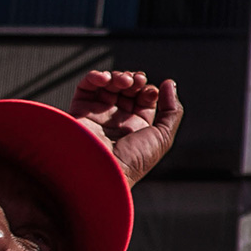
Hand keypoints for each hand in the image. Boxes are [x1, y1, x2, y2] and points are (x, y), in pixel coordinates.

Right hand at [70, 70, 182, 186]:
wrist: (101, 173)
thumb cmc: (132, 161)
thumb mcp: (162, 137)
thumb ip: (172, 110)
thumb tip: (169, 84)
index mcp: (137, 129)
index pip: (144, 99)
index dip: (148, 90)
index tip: (151, 92)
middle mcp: (117, 121)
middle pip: (127, 90)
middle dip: (134, 80)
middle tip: (136, 82)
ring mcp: (98, 115)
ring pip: (108, 85)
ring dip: (118, 76)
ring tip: (123, 81)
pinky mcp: (79, 111)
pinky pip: (86, 86)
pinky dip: (96, 76)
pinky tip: (105, 79)